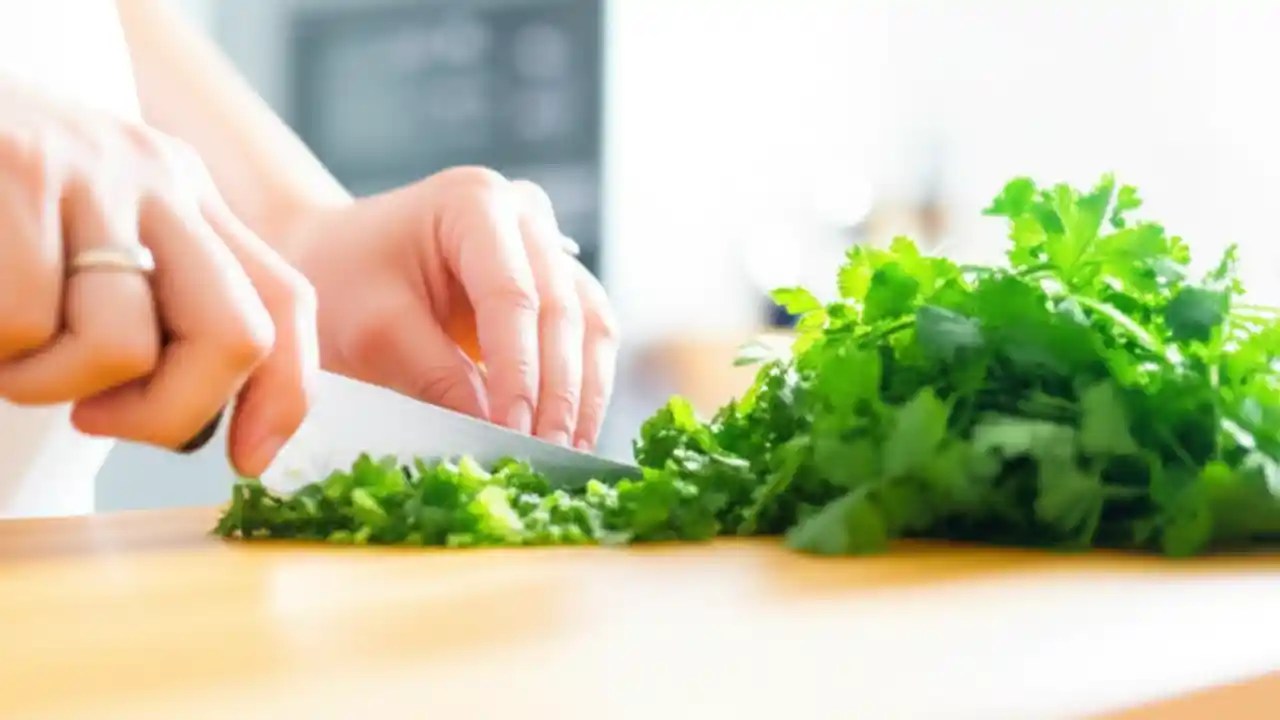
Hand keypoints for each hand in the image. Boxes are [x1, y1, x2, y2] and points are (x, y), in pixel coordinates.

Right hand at [0, 79, 316, 475]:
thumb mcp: (85, 231)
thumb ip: (148, 299)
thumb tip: (202, 422)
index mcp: (188, 194)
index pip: (285, 301)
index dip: (286, 396)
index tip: (250, 462)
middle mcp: (159, 175)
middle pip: (236, 336)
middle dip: (171, 412)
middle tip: (94, 421)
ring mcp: (91, 169)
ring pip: (119, 346)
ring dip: (42, 384)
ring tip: (1, 349)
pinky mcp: (16, 168)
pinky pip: (23, 323)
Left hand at [281, 167, 620, 449]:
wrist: (334, 260)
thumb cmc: (343, 282)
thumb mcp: (372, 330)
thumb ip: (435, 377)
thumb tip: (496, 434)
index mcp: (475, 203)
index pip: (513, 295)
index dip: (519, 370)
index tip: (514, 432)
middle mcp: (526, 215)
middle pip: (563, 309)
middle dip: (558, 390)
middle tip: (548, 455)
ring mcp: (548, 247)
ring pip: (591, 324)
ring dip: (583, 394)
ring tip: (569, 456)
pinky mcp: (557, 286)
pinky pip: (587, 338)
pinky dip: (581, 389)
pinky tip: (569, 436)